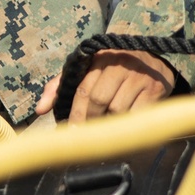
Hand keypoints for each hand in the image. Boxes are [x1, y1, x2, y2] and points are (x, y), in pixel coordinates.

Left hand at [36, 49, 174, 122]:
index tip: (70, 132)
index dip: (75, 113)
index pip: (82, 90)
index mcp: (98, 58)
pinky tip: (123, 132)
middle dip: (89, 121)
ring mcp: (138, 77)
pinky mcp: (155, 90)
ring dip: (109, 125)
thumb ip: (61, 85)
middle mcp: (119, 65)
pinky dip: (128, 127)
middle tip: (85, 137)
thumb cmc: (112, 67)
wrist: (154, 57)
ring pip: (118, 110)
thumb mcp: (87, 68)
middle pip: (99, 100)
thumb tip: (40, 109)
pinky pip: (138, 115)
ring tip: (104, 133)